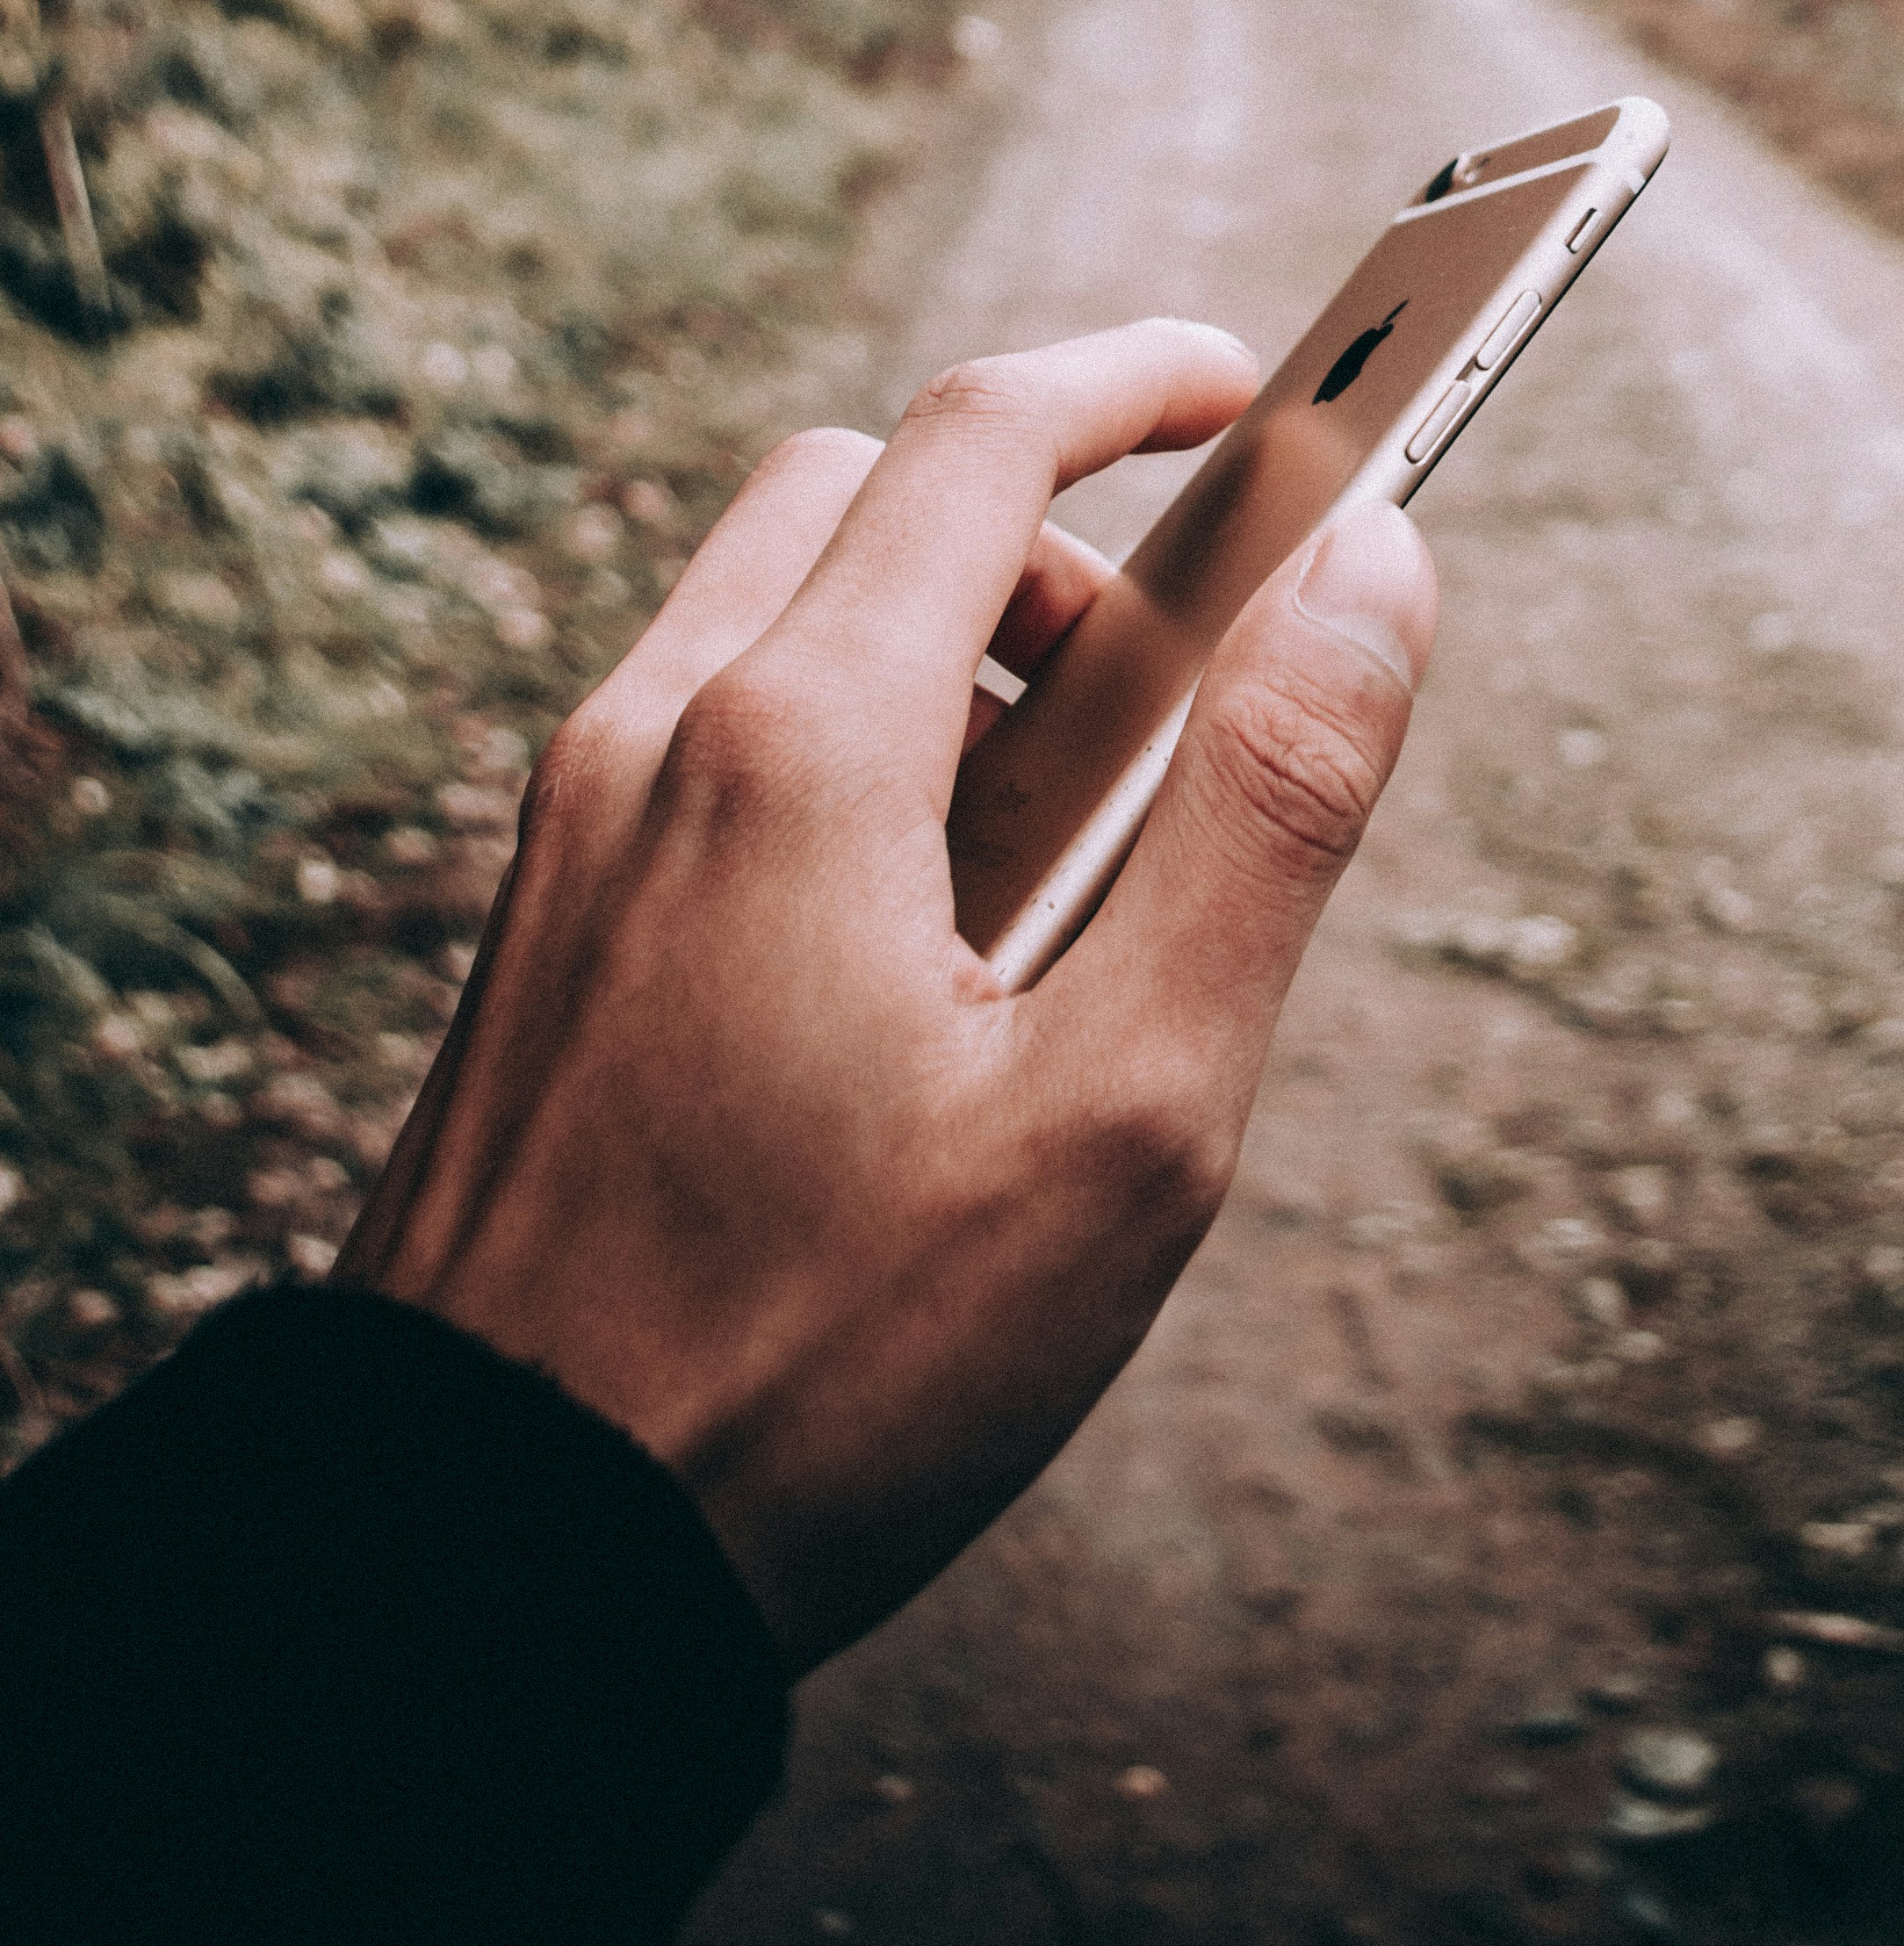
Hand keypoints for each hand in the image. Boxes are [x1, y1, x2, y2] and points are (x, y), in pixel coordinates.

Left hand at [334, 321, 1436, 1671]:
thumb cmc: (824, 1370)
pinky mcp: (539, 935)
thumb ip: (1265, 811)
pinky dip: (837, 747)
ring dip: (934, 648)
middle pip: (858, 491)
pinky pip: (702, 739)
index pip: (980, 437)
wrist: (488, 1566)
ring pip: (769, 610)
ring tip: (1047, 876)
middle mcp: (654, 743)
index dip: (1138, 379)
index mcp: (799, 746)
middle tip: (1156, 702)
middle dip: (1035, 533)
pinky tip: (914, 964)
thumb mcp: (1124, 1113)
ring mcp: (571, 837)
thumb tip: (1372, 571)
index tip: (1248, 388)